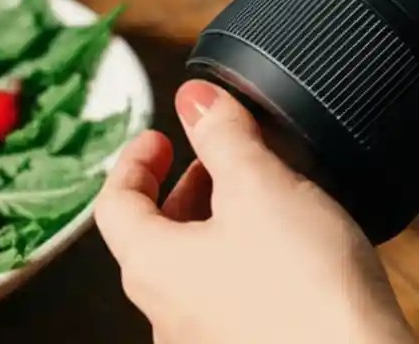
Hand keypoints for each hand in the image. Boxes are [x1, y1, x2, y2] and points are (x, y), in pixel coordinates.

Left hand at [94, 80, 414, 343]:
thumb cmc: (304, 286)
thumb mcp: (262, 186)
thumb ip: (224, 135)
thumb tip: (194, 98)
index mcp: (152, 267)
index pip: (114, 205)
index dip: (134, 161)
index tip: (160, 135)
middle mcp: (166, 313)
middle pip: (154, 240)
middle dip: (184, 191)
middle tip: (216, 161)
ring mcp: (205, 340)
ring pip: (194, 271)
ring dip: (218, 226)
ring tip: (263, 198)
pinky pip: (231, 298)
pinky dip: (246, 262)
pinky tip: (292, 250)